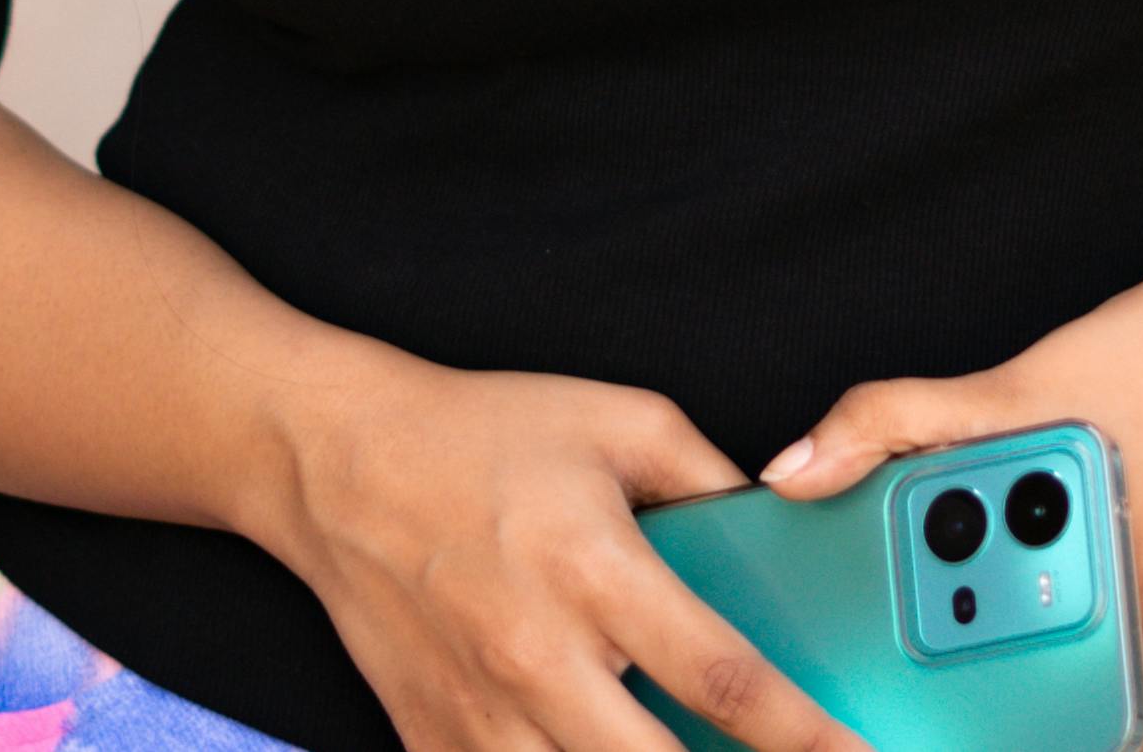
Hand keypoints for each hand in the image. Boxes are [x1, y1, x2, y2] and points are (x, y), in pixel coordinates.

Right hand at [244, 343, 867, 751]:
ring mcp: (479, 713)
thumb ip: (714, 483)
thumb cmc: (481, 436)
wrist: (334, 461)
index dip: (808, 740)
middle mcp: (538, 655)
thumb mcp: (620, 423)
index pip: (724, 681)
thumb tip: (787, 532)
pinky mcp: (434, 741)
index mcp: (596, 571)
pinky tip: (593, 749)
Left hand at [756, 193, 1142, 744]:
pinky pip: (1112, 683)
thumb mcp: (1014, 383)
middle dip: (962, 685)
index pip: (1013, 717)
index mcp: (1120, 601)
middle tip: (903, 647)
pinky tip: (1013, 600)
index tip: (879, 706)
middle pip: (1039, 715)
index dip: (937, 719)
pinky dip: (1058, 655)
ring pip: (1077, 706)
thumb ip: (893, 424)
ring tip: (954, 613)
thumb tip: (799, 470)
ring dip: (1010, 670)